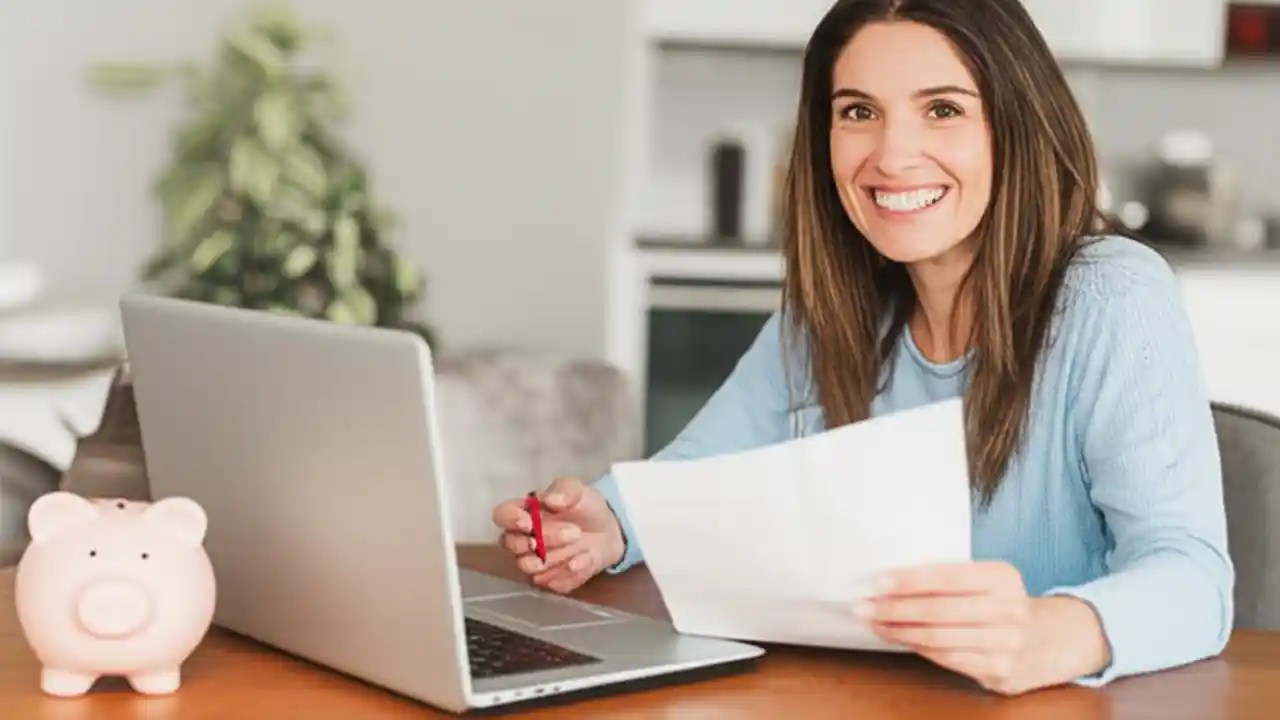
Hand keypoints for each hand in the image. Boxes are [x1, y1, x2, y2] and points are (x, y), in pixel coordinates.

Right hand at [491, 477, 625, 593]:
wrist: (610, 530)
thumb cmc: (585, 507)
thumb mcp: (579, 491)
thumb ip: (564, 490)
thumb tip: (549, 499)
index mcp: (525, 512)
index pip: (502, 516)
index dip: (510, 520)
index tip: (530, 522)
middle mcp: (523, 538)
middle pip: (512, 545)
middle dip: (543, 540)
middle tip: (574, 532)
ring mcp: (535, 562)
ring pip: (528, 567)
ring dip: (554, 559)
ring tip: (582, 547)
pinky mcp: (551, 579)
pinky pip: (552, 583)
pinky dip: (571, 573)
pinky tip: (587, 559)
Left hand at [858, 562, 1109, 694]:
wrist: (1052, 640)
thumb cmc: (1002, 603)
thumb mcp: (988, 581)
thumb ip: (951, 579)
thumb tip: (890, 579)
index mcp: (1002, 577)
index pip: (947, 577)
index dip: (909, 581)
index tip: (877, 582)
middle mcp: (1009, 609)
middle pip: (939, 611)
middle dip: (895, 609)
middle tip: (863, 606)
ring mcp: (1007, 644)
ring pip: (940, 639)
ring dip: (900, 632)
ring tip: (875, 624)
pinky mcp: (1000, 671)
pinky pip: (949, 660)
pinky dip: (919, 649)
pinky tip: (900, 639)